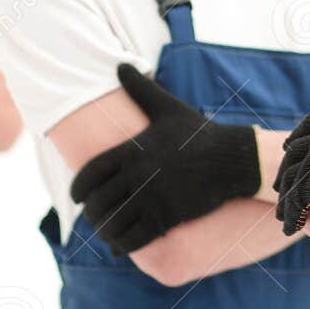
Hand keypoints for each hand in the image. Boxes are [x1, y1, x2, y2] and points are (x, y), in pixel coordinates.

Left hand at [69, 64, 260, 253]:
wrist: (233, 158)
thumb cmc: (198, 133)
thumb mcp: (167, 108)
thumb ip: (140, 89)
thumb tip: (120, 64)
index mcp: (134, 151)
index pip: (91, 174)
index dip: (78, 188)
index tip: (76, 196)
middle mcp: (140, 175)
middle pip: (99, 202)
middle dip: (92, 213)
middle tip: (93, 215)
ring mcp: (154, 198)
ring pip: (113, 223)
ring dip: (104, 231)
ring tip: (105, 230)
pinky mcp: (169, 217)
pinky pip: (135, 238)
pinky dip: (122, 244)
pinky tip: (119, 244)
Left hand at [273, 111, 309, 235]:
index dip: (298, 136)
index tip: (289, 145)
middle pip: (294, 152)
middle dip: (285, 169)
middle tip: (280, 185)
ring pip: (290, 179)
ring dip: (286, 199)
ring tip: (283, 216)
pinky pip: (294, 201)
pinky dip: (291, 216)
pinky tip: (291, 229)